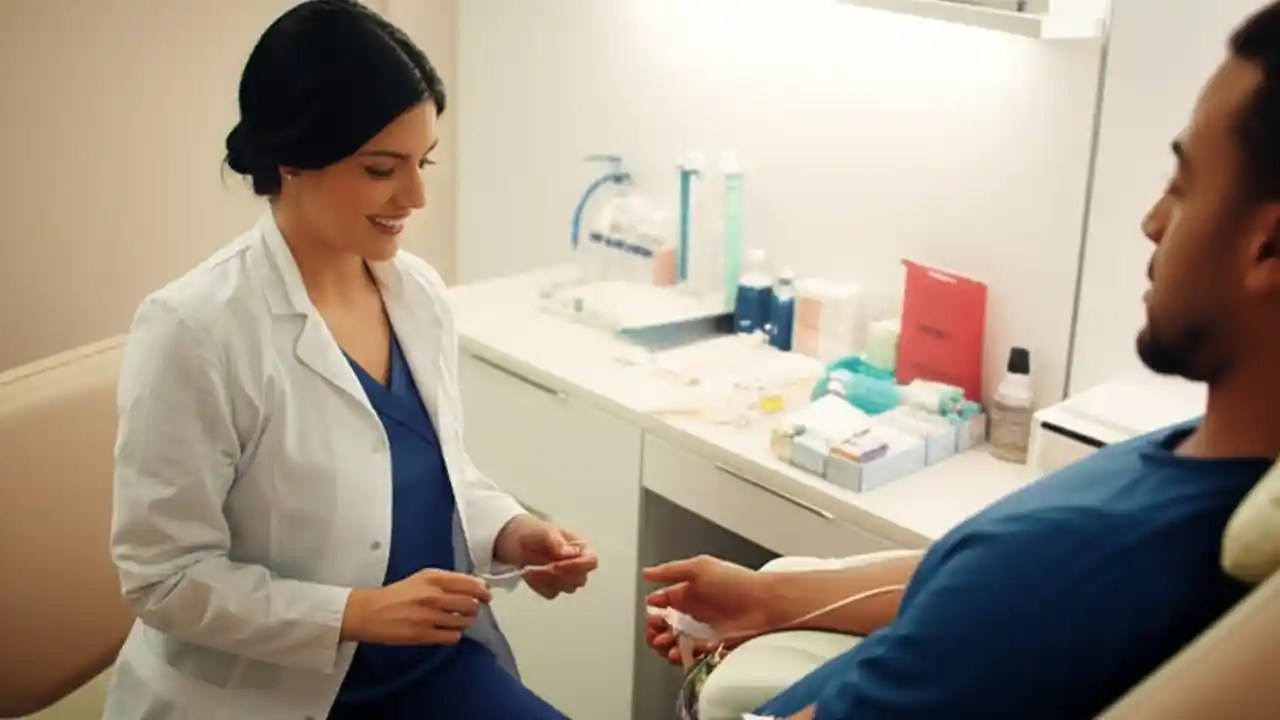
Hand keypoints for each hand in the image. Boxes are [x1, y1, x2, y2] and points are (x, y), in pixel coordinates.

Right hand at [341, 569, 491, 645]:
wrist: (370, 612)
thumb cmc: (397, 594)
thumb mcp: (421, 578)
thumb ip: (446, 580)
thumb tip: (474, 586)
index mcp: (433, 578)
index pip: (469, 583)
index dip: (482, 590)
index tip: (485, 594)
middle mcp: (433, 595)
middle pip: (471, 603)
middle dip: (474, 607)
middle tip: (470, 609)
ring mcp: (429, 616)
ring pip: (464, 621)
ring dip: (465, 622)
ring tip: (457, 620)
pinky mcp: (424, 635)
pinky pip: (452, 637)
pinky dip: (454, 634)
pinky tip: (447, 631)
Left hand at [494, 514, 598, 599]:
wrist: (518, 540)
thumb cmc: (536, 532)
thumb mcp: (545, 531)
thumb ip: (557, 542)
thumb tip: (569, 553)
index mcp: (581, 548)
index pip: (591, 561)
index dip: (579, 565)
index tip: (559, 564)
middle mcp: (577, 565)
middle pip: (580, 579)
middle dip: (561, 574)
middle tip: (545, 566)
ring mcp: (566, 578)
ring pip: (567, 588)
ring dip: (549, 579)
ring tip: (534, 567)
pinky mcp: (552, 587)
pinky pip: (551, 593)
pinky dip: (539, 585)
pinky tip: (530, 573)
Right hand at [643, 555, 772, 664]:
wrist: (765, 605)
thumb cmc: (737, 582)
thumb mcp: (700, 567)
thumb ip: (671, 570)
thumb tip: (647, 572)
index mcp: (689, 590)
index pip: (662, 601)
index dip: (653, 608)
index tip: (652, 611)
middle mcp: (695, 611)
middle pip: (664, 624)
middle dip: (654, 628)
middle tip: (656, 629)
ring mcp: (702, 629)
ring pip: (673, 641)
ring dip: (663, 643)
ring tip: (664, 642)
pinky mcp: (711, 646)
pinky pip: (689, 654)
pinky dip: (680, 655)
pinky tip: (676, 652)